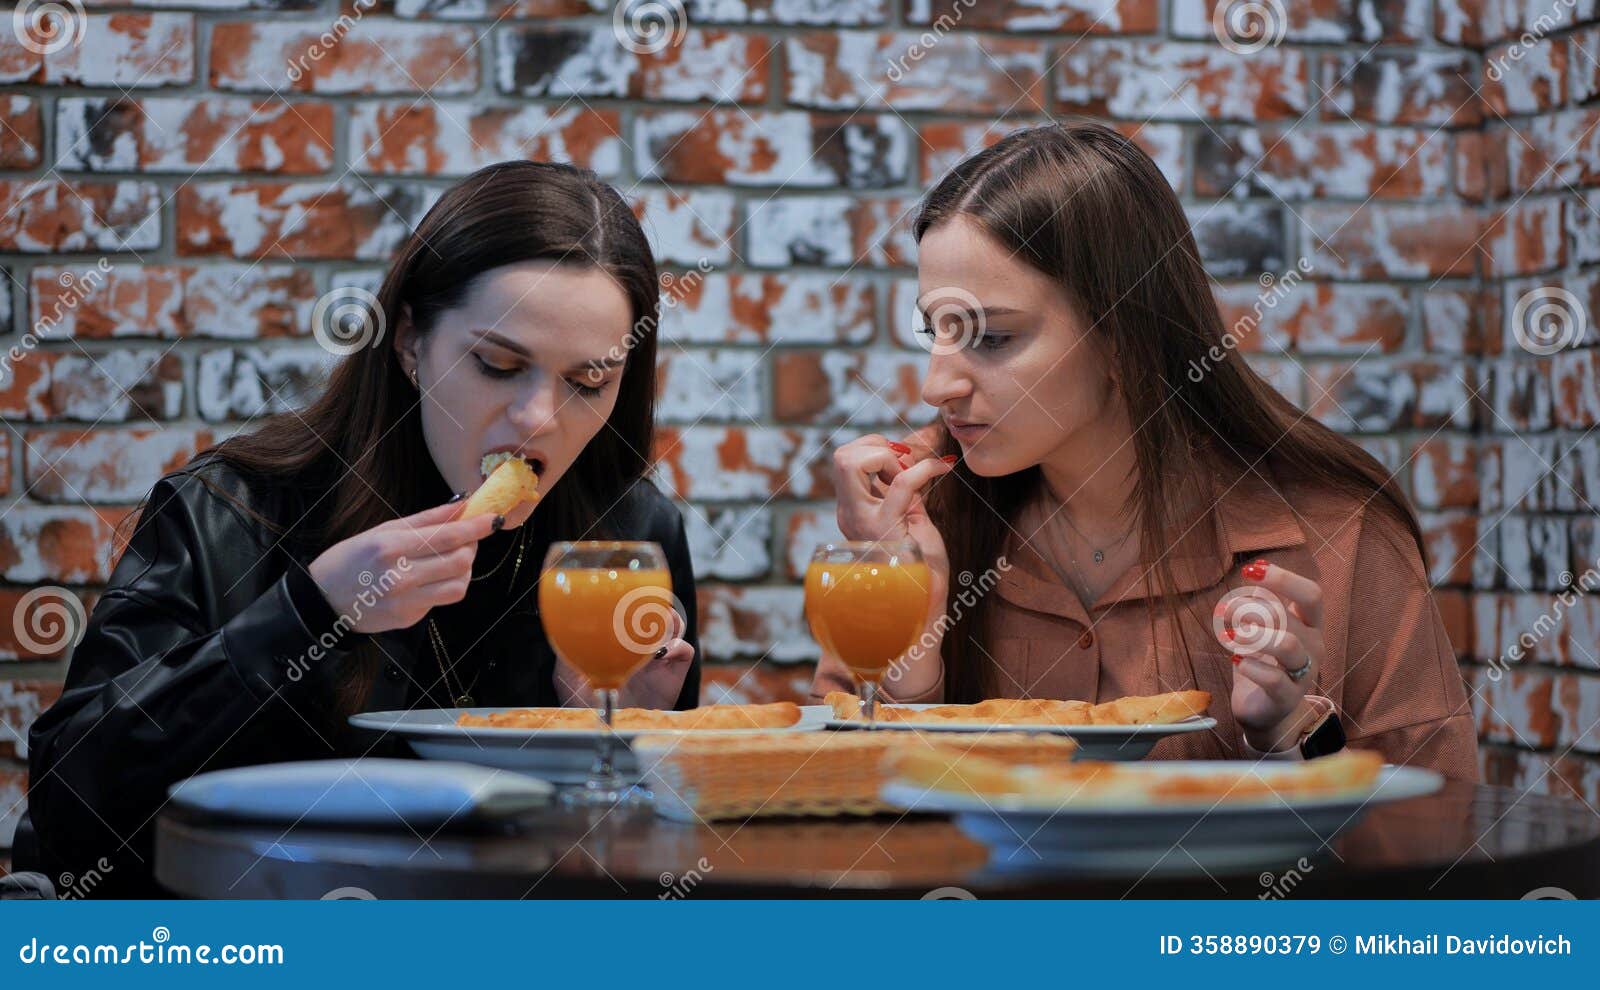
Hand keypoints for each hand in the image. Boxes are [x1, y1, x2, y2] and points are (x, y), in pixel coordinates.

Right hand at [307, 501, 496, 633]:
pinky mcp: (407, 619)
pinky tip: (431, 578)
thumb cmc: (352, 558)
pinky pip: (441, 600)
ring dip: (464, 569)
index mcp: (391, 546)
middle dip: (472, 547)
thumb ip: (427, 519)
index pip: (447, 536)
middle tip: (469, 539)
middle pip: (459, 562)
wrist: (323, 599)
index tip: (493, 519)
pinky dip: (445, 585)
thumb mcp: (383, 530)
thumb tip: (462, 504)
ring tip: (454, 559)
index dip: (476, 527)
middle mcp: (399, 575)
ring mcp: (404, 601)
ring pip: (458, 585)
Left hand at [554, 606, 694, 709]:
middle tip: (643, 605)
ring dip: (667, 621)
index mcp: (618, 641)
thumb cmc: (584, 707)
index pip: (634, 609)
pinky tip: (660, 653)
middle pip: (658, 610)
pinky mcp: (673, 674)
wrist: (607, 731)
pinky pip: (686, 649)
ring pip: (675, 625)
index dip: (635, 597)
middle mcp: (640, 646)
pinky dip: (677, 645)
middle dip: (654, 602)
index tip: (627, 593)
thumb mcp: (566, 675)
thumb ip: (568, 650)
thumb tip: (565, 626)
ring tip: (652, 631)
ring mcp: (658, 659)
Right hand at [830, 431, 955, 697]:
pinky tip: (943, 470)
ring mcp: (864, 522)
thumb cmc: (919, 572)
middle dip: (877, 445)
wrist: (920, 614)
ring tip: (915, 472)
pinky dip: (924, 468)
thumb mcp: (911, 522)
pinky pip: (900, 484)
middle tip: (904, 462)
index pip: (847, 462)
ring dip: (891, 456)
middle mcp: (851, 515)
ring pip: (853, 461)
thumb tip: (909, 461)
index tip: (904, 461)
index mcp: (854, 512)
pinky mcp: (887, 531)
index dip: (876, 449)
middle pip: (842, 456)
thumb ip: (903, 495)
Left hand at [1223, 558, 1325, 750]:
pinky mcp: (1288, 698)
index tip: (1251, 571)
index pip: (1310, 595)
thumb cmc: (1262, 664)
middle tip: (1225, 609)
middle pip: (1291, 617)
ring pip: (1287, 645)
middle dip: (1253, 608)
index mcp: (1310, 625)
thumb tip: (1257, 581)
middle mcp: (1314, 647)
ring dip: (1253, 635)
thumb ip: (1261, 607)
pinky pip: (1273, 678)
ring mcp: (1304, 674)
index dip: (1283, 579)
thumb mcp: (1260, 631)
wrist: (1264, 712)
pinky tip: (1236, 661)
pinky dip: (1250, 666)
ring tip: (1229, 636)